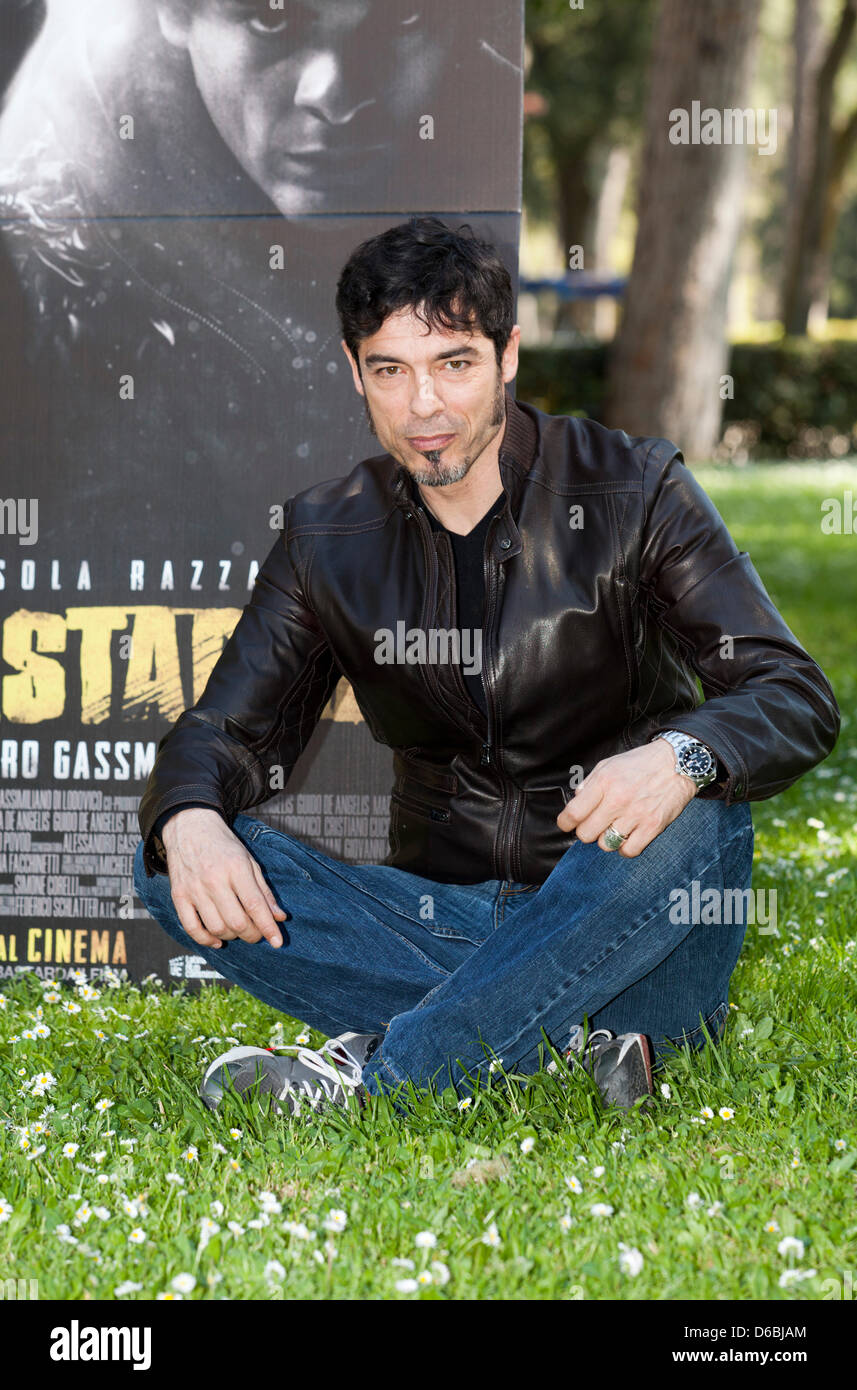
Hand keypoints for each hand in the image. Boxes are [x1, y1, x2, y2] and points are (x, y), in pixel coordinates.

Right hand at [161, 808, 287, 948]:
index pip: (255, 905)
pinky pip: (191, 928)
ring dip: (232, 937)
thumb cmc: (223, 844)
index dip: (268, 927)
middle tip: (257, 933)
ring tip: (238, 930)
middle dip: (252, 935)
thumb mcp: (249, 861)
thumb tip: (279, 917)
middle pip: (237, 922)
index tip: (277, 942)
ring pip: (216, 928)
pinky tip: (217, 940)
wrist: (189, 826)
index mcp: (236, 868)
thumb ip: (264, 891)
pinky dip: (206, 940)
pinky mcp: (178, 896)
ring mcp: (194, 889)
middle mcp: (214, 880)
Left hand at [556, 740, 696, 857]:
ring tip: (613, 828)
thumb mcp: (609, 764)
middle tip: (593, 825)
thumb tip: (575, 802)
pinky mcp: (653, 826)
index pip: (573, 813)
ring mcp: (636, 815)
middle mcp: (618, 799)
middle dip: (586, 831)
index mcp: (604, 782)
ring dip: (606, 839)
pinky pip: (629, 851)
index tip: (566, 824)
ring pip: (606, 845)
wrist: (678, 763)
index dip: (565, 823)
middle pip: (586, 834)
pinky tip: (627, 836)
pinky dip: (624, 848)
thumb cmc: (641, 764)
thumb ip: (589, 784)